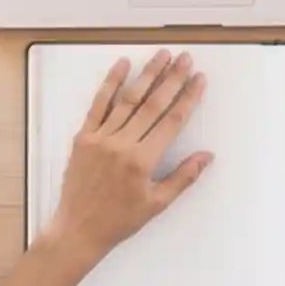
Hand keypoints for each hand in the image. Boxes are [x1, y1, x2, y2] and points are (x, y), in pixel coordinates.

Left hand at [49, 49, 213, 263]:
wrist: (78, 229)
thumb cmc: (119, 220)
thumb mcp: (157, 204)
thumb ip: (183, 177)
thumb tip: (206, 155)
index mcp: (143, 161)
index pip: (172, 121)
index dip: (188, 97)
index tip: (199, 79)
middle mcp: (123, 144)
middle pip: (153, 104)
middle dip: (172, 79)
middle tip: (186, 58)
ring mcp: (101, 138)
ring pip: (128, 99)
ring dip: (147, 75)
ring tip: (162, 56)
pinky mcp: (84, 137)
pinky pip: (98, 104)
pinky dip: (110, 83)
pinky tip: (122, 64)